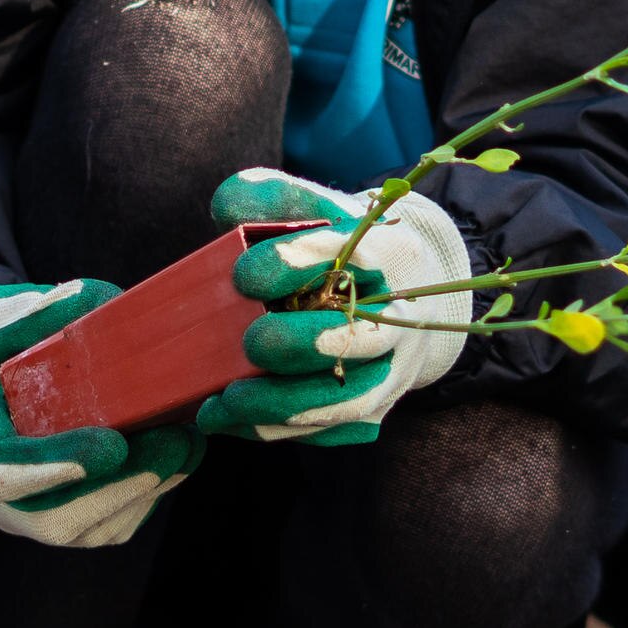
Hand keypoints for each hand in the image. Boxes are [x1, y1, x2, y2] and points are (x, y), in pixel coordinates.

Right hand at [0, 281, 201, 546]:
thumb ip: (26, 312)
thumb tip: (95, 299)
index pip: (4, 478)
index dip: (58, 467)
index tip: (112, 446)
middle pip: (56, 519)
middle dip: (122, 487)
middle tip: (176, 444)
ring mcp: (19, 516)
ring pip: (86, 529)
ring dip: (142, 494)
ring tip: (187, 447)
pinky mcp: (50, 518)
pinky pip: (100, 527)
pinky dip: (140, 501)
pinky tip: (173, 462)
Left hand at [197, 166, 467, 443]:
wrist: (397, 289)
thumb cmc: (340, 245)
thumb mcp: (315, 206)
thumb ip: (270, 197)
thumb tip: (226, 208)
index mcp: (394, 254)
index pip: (355, 255)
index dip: (299, 263)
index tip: (243, 273)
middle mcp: (403, 318)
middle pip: (363, 340)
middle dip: (303, 344)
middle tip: (249, 341)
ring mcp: (392, 370)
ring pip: (349, 399)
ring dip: (283, 405)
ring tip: (223, 402)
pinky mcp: (374, 409)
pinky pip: (329, 431)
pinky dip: (276, 430)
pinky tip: (228, 420)